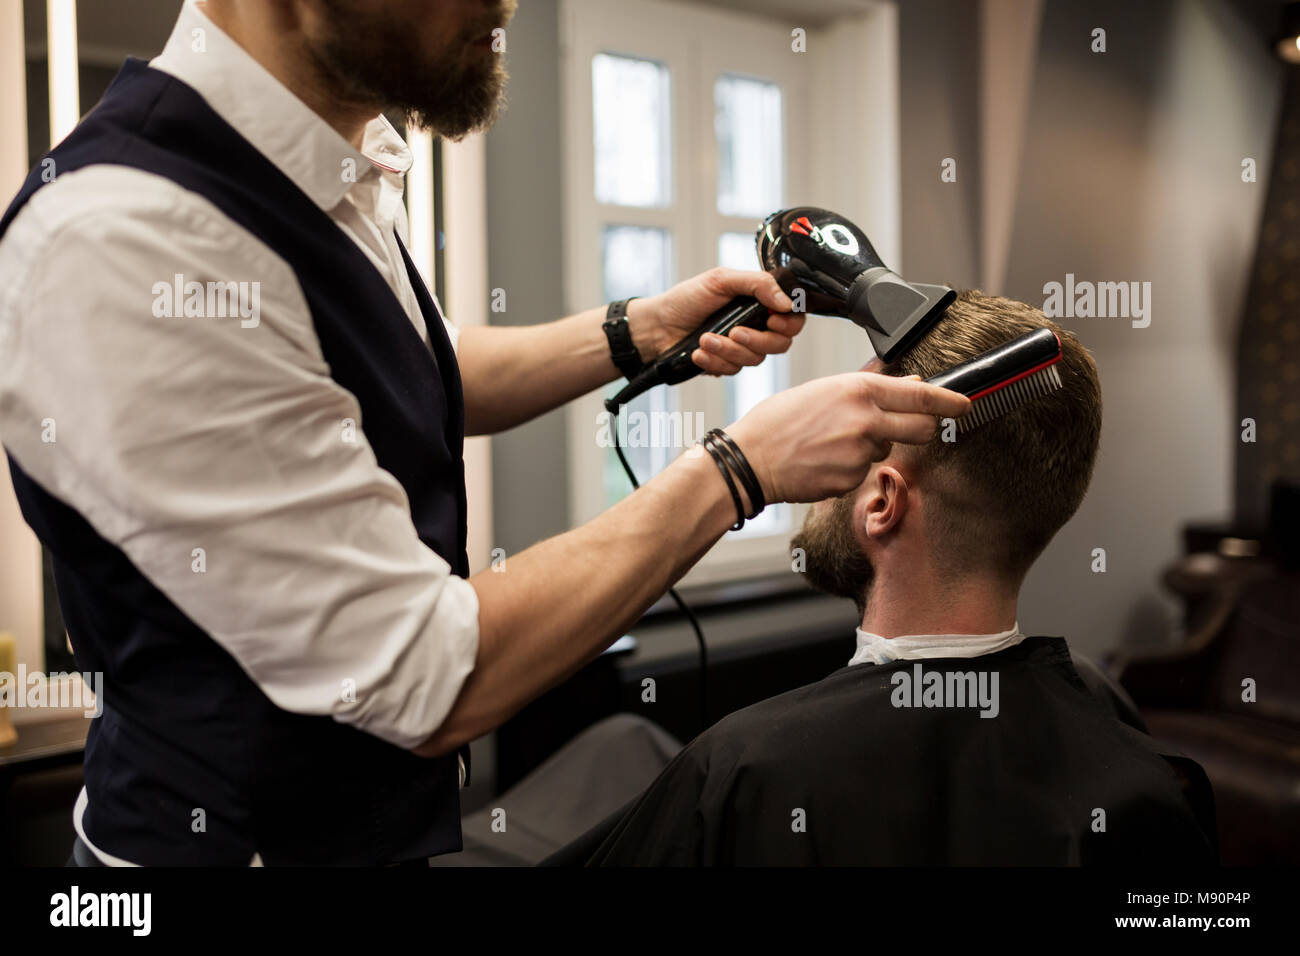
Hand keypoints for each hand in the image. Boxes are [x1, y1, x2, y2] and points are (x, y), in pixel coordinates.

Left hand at [627, 268, 803, 373]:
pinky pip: (732, 370)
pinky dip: (714, 361)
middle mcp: (755, 326)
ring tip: (705, 339)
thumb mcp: (721, 280)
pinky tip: (699, 352)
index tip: (771, 320)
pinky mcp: (726, 364)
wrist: (656, 326)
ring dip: (728, 350)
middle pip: (780, 344)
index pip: (793, 318)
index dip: (788, 324)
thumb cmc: (686, 299)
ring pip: (754, 359)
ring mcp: (741, 348)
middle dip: (756, 340)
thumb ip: (758, 284)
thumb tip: (786, 301)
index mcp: (759, 303)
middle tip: (734, 331)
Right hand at [726, 372, 971, 503]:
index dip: (949, 401)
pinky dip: (850, 466)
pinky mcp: (851, 480)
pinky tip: (824, 459)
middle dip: (922, 428)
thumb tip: (910, 388)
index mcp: (859, 390)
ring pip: (887, 449)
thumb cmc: (779, 420)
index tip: (964, 404)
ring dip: (872, 445)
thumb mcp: (824, 390)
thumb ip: (870, 390)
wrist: (750, 459)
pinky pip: (864, 470)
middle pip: (922, 428)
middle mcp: (866, 420)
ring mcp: (860, 453)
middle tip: (908, 426)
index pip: (921, 396)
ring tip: (833, 440)